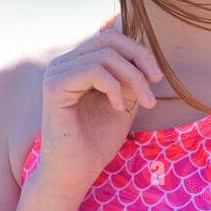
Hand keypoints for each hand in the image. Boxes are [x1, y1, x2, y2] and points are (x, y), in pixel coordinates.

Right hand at [36, 19, 163, 198]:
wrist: (75, 173)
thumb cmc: (97, 142)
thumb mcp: (123, 100)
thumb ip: (129, 75)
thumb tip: (144, 46)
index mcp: (76, 63)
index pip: (109, 37)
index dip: (137, 49)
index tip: (156, 75)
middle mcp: (63, 63)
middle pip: (108, 40)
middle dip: (139, 57)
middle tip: (157, 81)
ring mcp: (56, 72)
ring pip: (105, 54)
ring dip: (133, 77)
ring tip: (145, 102)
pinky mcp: (54, 86)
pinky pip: (93, 71)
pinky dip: (114, 87)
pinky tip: (119, 108)